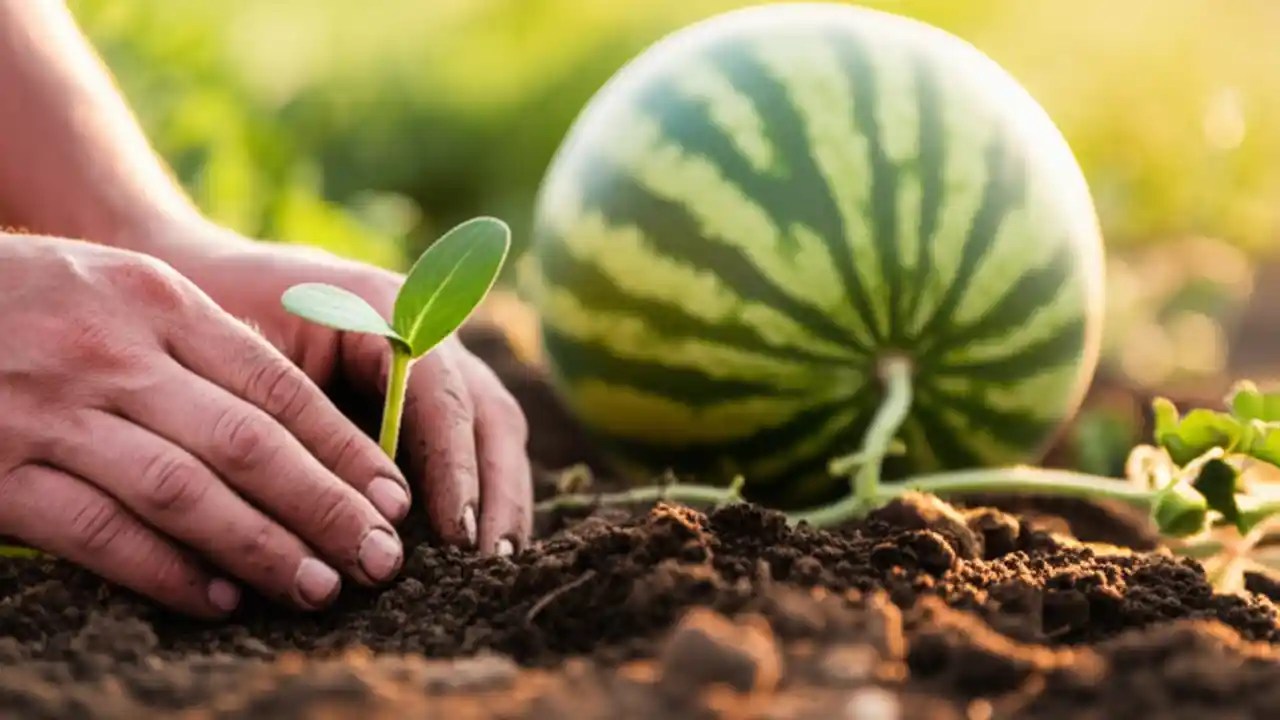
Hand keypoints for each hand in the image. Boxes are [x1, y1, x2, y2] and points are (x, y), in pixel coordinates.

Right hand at [0, 233, 411, 616]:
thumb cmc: (31, 300)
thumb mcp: (119, 289)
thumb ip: (200, 344)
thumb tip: (301, 425)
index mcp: (154, 300)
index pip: (274, 383)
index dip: (342, 447)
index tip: (393, 496)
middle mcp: (111, 353)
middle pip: (245, 442)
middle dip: (325, 506)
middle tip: (381, 558)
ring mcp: (50, 414)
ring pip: (182, 491)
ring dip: (261, 547)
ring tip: (320, 587)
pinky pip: (97, 532)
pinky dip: (164, 570)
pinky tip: (219, 599)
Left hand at [164, 223, 532, 556]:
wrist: (199, 279)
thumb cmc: (211, 320)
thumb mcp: (241, 368)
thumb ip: (296, 430)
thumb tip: (347, 522)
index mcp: (381, 306)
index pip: (439, 389)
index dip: (452, 463)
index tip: (454, 532)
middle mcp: (426, 328)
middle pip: (487, 411)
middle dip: (494, 491)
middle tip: (488, 563)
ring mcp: (437, 359)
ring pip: (495, 429)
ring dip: (500, 499)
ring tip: (493, 568)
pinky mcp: (431, 393)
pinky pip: (478, 442)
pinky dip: (482, 495)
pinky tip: (476, 549)